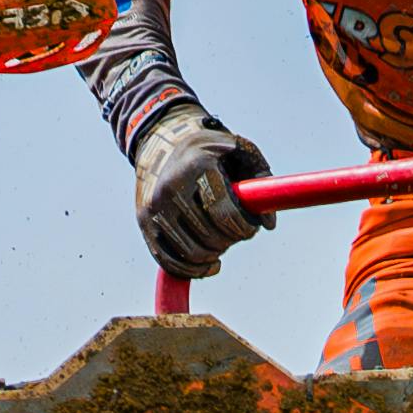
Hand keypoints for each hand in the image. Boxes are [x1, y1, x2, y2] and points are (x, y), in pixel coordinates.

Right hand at [131, 101, 271, 275]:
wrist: (161, 141)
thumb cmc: (209, 150)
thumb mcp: (239, 150)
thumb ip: (261, 180)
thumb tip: (269, 224)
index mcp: (197, 167)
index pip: (225, 214)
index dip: (244, 229)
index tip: (251, 228)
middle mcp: (171, 188)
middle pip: (210, 237)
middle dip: (230, 240)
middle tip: (236, 232)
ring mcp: (154, 207)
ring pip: (192, 254)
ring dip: (214, 255)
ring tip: (222, 242)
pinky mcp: (144, 222)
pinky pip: (169, 262)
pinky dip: (192, 271)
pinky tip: (209, 265)